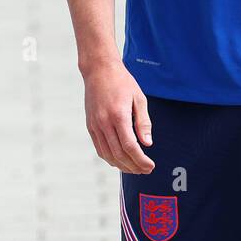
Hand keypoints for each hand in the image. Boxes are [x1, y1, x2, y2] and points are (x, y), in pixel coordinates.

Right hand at [82, 60, 154, 174]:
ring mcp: (95, 125)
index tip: (151, 166)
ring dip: (122, 166)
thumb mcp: (139, 98)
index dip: (141, 160)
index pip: (130, 146)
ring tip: (135, 168)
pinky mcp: (90, 125)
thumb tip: (148, 144)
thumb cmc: (122, 82)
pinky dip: (110, 158)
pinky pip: (99, 148)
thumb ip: (143, 122)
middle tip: (146, 170)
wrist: (98, 70)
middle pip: (119, 154)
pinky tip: (120, 161)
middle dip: (134, 166)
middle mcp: (104, 122)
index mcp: (118, 115)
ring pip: (108, 154)